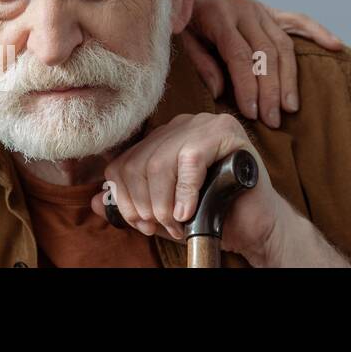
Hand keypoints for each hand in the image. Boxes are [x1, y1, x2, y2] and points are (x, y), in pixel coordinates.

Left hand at [91, 113, 300, 265]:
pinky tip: (190, 212)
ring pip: (161, 163)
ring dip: (165, 204)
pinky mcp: (225, 133)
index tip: (142, 223)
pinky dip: (185, 193)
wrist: (254, 225)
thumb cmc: (210, 213)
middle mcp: (179, 126)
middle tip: (162, 227)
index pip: (123, 162)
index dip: (126, 198)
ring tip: (178, 224)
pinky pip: (190, 160)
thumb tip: (96, 202)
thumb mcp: (163, 212)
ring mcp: (203, 124)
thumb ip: (131, 205)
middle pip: (140, 164)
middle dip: (146, 205)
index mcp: (161, 139)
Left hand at [181, 0, 342, 127]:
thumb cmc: (181, 21)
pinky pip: (298, 21)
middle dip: (271, 90)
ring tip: (291, 106)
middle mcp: (244, 9)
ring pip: (283, 44)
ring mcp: (259, 9)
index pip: (240, 55)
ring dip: (290, 77)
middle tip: (273, 119)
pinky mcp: (269, 10)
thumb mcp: (182, 40)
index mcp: (218, 16)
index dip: (248, 86)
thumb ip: (201, 63)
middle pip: (265, 53)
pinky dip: (317, 32)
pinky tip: (335, 46)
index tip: (252, 113)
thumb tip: (221, 91)